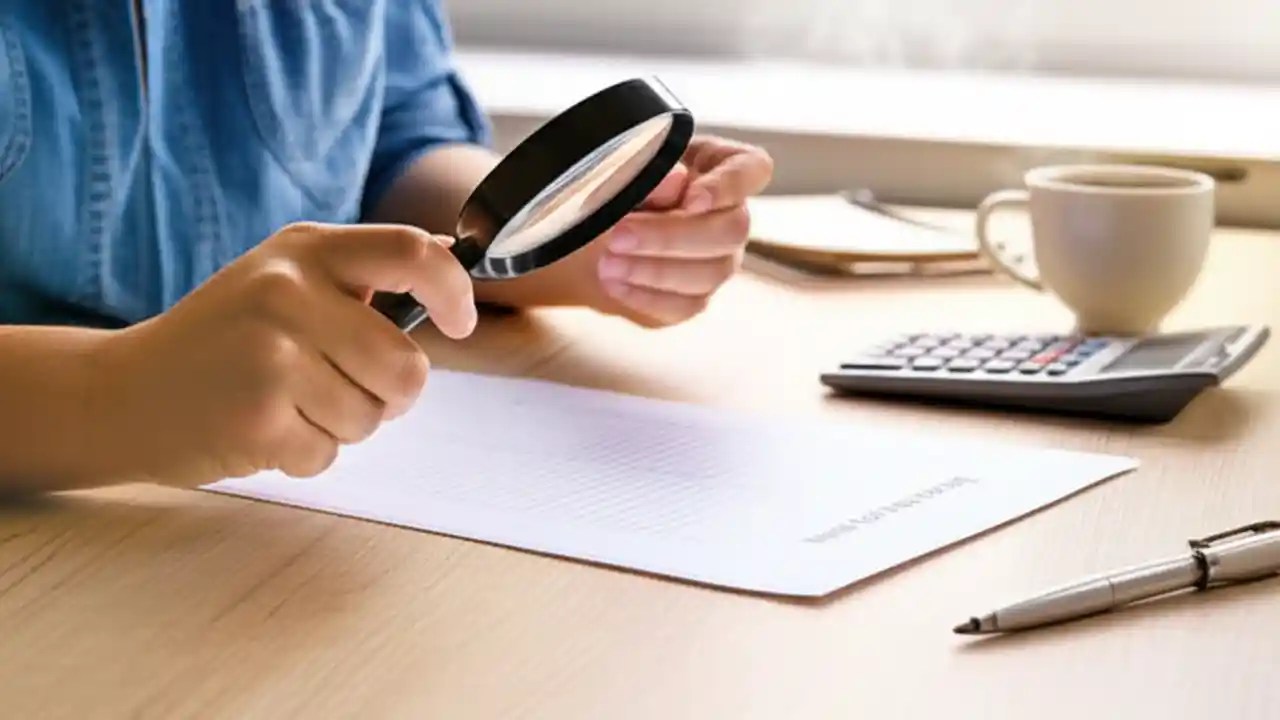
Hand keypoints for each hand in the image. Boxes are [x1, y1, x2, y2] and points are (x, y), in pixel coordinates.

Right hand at [96, 222, 476, 486]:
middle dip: (390, 394)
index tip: (460, 323)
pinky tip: (262, 427)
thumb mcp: (284, 278)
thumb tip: (452, 259)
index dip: (454, 291)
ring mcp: (272, 355)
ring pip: (372, 417)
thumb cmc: (222, 340)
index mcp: (305, 251)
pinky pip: (329, 454)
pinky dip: (304, 454)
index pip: (412, 252)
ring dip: (342, 425)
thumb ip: (363, 273)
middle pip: (406, 366)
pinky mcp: (259, 417)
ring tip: (287, 402)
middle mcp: (289, 293)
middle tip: (342, 387)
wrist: (123, 394)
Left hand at [472, 134, 772, 326]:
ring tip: (608, 262)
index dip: (729, 186)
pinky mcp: (694, 297)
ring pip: (711, 273)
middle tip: (619, 235)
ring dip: (655, 270)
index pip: (753, 169)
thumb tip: (677, 180)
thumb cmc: (617, 181)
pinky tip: (613, 282)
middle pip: (731, 231)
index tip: (691, 199)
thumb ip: (652, 169)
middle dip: (671, 236)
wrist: (592, 226)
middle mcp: (731, 215)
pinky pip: (684, 305)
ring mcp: (719, 260)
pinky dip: (646, 295)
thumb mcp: (626, 164)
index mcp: (722, 166)